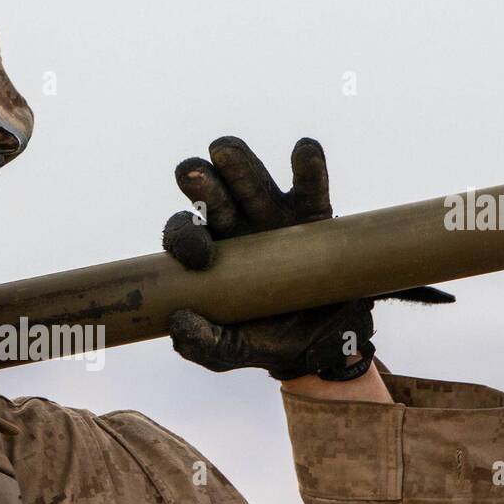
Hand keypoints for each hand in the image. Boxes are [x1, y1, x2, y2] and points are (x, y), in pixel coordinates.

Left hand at [162, 135, 452, 380]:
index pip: (186, 233)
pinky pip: (311, 187)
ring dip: (238, 165)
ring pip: (253, 182)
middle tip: (191, 176)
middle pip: (213, 196)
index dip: (185, 237)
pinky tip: (303, 151)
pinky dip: (309, 166)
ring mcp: (275, 217)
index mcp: (209, 253)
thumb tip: (179, 322)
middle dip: (201, 184)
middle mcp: (237, 226)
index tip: (199, 257)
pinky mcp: (315, 216)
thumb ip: (203, 345)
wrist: (324, 346)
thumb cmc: (267, 340)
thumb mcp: (231, 352)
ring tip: (223, 151)